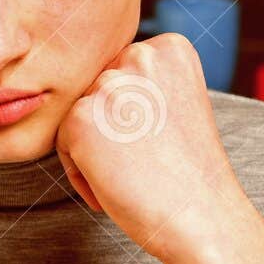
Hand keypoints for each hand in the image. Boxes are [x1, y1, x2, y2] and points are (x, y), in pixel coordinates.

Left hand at [55, 33, 263, 263]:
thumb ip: (144, 87)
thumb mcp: (177, 107)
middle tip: (139, 164)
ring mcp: (109, 86)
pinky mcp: (81, 118)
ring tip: (129, 176)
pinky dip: (80, 172)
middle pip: (98, 91)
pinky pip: (62, 142)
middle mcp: (138, 55)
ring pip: (79, 115)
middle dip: (110, 130)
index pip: (123, 72)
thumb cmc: (191, 174)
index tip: (152, 142)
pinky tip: (113, 187)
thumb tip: (103, 91)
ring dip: (94, 150)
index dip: (133, 115)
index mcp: (169, 48)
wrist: (201, 216)